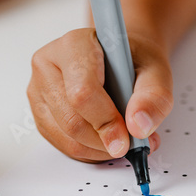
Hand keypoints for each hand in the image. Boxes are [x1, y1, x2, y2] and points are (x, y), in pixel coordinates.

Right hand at [27, 29, 172, 161]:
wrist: (118, 59)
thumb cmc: (132, 60)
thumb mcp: (156, 71)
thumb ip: (154, 97)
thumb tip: (139, 126)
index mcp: (73, 45)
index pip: (82, 92)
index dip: (105, 121)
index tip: (127, 139)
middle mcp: (48, 65)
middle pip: (71, 120)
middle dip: (104, 140)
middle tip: (132, 143)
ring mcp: (39, 90)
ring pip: (65, 137)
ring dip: (98, 149)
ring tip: (123, 139)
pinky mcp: (40, 112)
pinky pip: (61, 144)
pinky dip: (88, 151)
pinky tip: (106, 139)